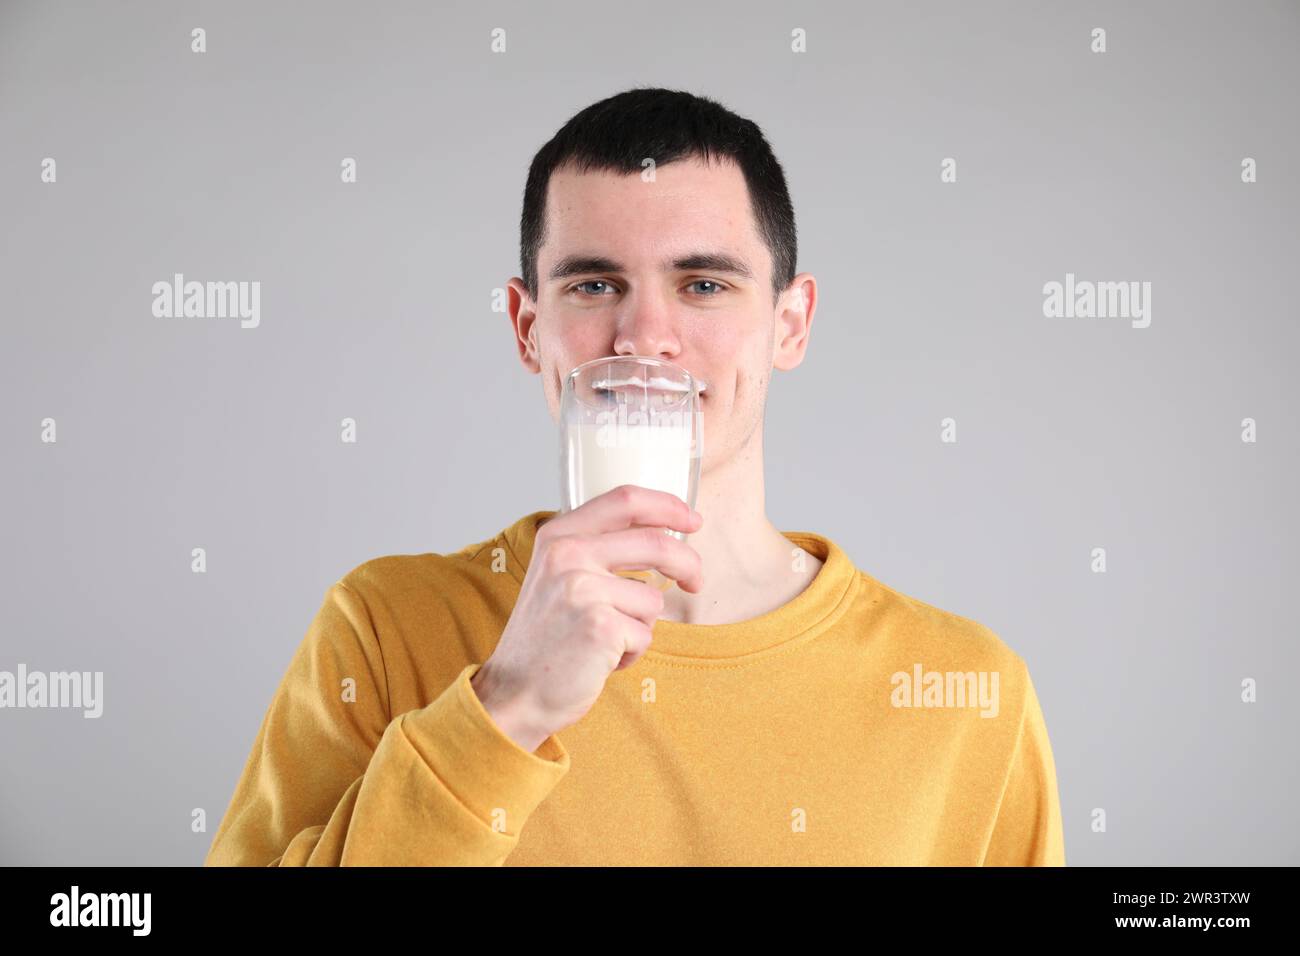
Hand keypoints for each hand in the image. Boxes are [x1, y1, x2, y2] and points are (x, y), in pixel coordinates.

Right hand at [470, 485, 702, 751]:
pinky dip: (632, 653)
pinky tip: (601, 661)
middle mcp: (567, 554)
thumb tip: (662, 534)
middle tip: (695, 581)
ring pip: (653, 598)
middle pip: (656, 543)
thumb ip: (596, 549)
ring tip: (606, 641)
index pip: (625, 499)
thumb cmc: (545, 639)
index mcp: (558, 534)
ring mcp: (583, 588)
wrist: (514, 693)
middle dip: (687, 563)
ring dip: (641, 625)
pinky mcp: (601, 625)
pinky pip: (646, 634)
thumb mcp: (557, 576)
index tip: (692, 519)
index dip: (668, 506)